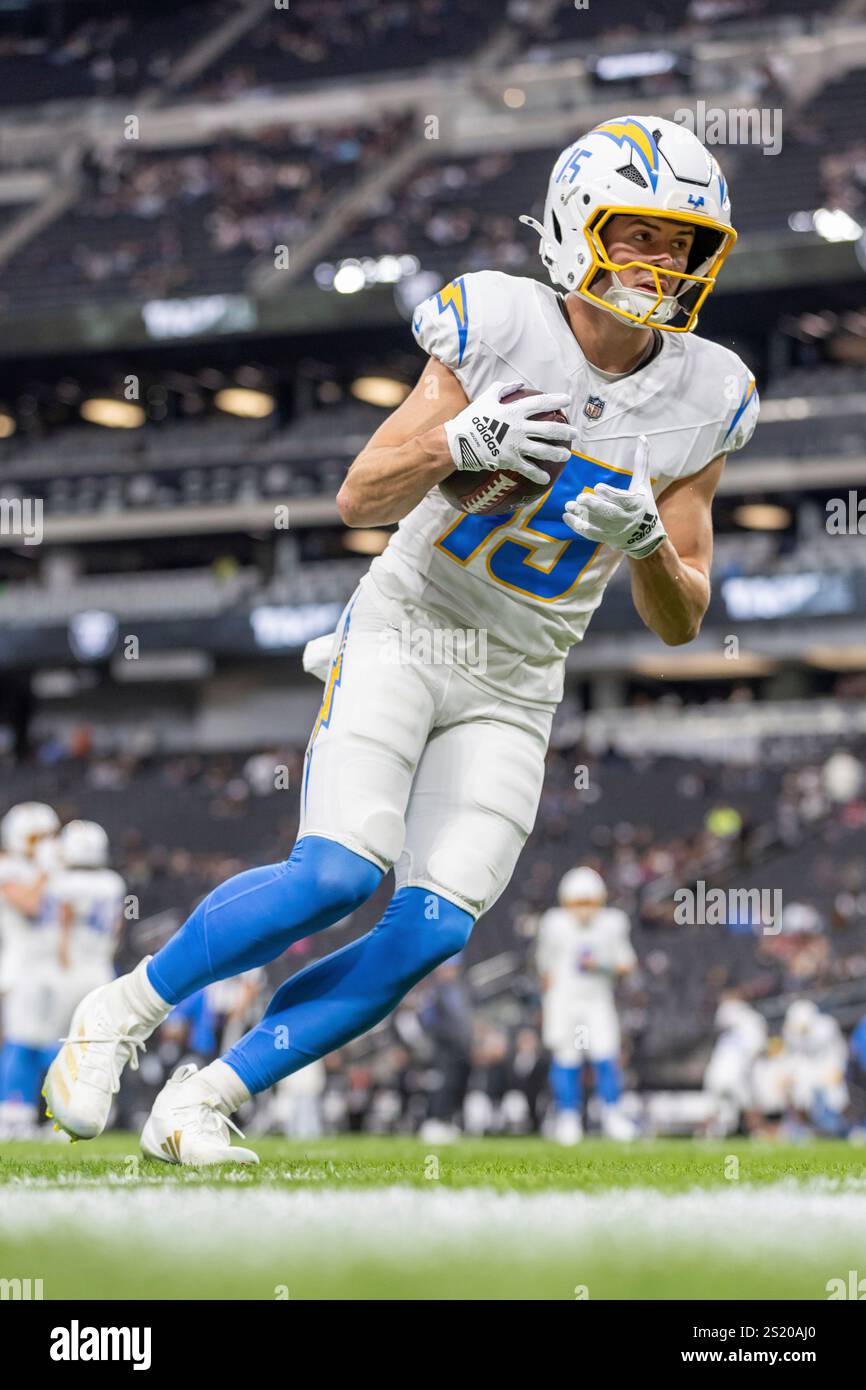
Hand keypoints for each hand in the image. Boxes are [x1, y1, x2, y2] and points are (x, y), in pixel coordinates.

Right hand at [444, 379, 579, 486]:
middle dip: (565, 431)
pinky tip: (546, 479)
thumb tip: (518, 383)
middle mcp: (519, 427)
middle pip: (549, 429)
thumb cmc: (471, 418)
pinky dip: (538, 474)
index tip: (567, 400)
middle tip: (575, 434)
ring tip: (566, 455)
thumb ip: (503, 388)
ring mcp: (516, 445)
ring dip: (557, 453)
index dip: (556, 400)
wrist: (458, 442)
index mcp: (514, 411)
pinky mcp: (510, 460)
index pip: (541, 403)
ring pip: (543, 450)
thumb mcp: (486, 398)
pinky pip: (528, 469)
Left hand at [562, 434, 666, 558]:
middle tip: (580, 497)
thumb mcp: (643, 484)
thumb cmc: (644, 504)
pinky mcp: (605, 537)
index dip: (611, 494)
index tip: (597, 486)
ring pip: (598, 525)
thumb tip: (643, 437)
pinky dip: (577, 526)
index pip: (624, 500)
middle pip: (610, 513)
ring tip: (569, 505)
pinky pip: (590, 534)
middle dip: (594, 506)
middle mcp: (625, 518)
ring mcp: (614, 530)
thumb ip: (641, 462)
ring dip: (581, 516)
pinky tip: (566, 516)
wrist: (645, 537)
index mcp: (635, 503)